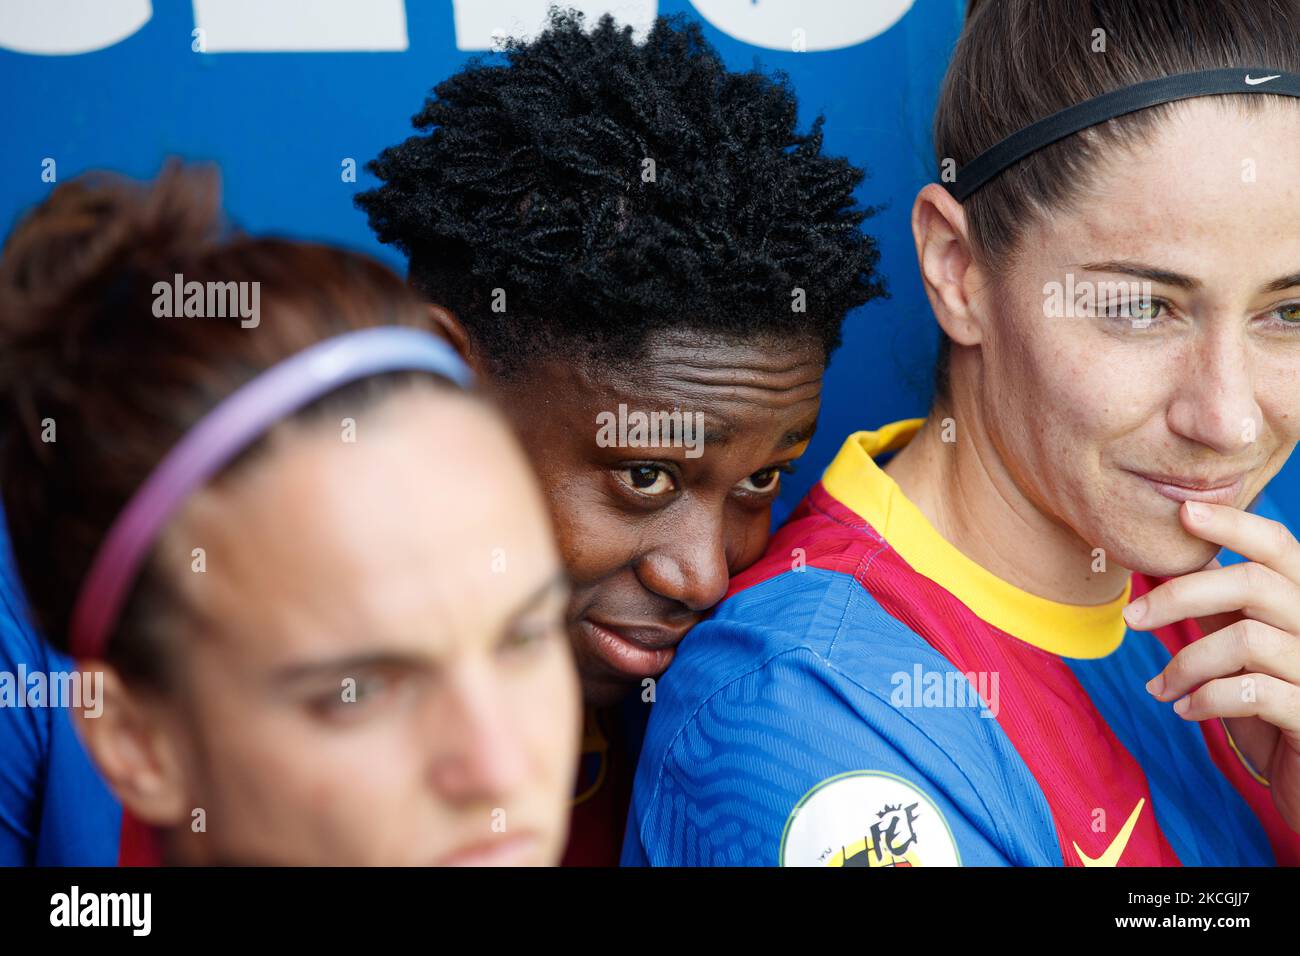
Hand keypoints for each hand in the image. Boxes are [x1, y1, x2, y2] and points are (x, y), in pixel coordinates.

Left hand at [1125, 500, 1299, 831]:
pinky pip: (1252, 694)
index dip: (1233, 524)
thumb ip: (1222, 608)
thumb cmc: (1272, 706)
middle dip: (1181, 595)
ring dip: (1186, 662)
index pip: (1279, 545)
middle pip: (1253, 584)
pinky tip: (1186, 710)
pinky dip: (1206, 698)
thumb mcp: (1244, 650)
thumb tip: (1165, 566)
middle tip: (1132, 618)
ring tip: (1160, 687)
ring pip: (1247, 640)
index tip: (1183, 513)